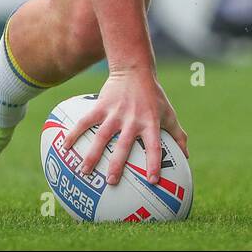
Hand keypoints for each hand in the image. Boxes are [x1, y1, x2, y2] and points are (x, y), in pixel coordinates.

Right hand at [64, 68, 187, 186]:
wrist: (134, 69)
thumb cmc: (154, 95)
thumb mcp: (169, 113)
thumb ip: (178, 135)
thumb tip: (186, 157)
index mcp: (150, 122)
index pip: (154, 145)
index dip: (154, 162)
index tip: (153, 180)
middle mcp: (132, 119)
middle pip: (123, 144)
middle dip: (117, 164)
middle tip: (111, 182)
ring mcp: (115, 113)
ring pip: (101, 136)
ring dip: (92, 154)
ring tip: (84, 172)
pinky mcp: (101, 106)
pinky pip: (86, 121)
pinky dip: (75, 133)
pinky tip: (65, 147)